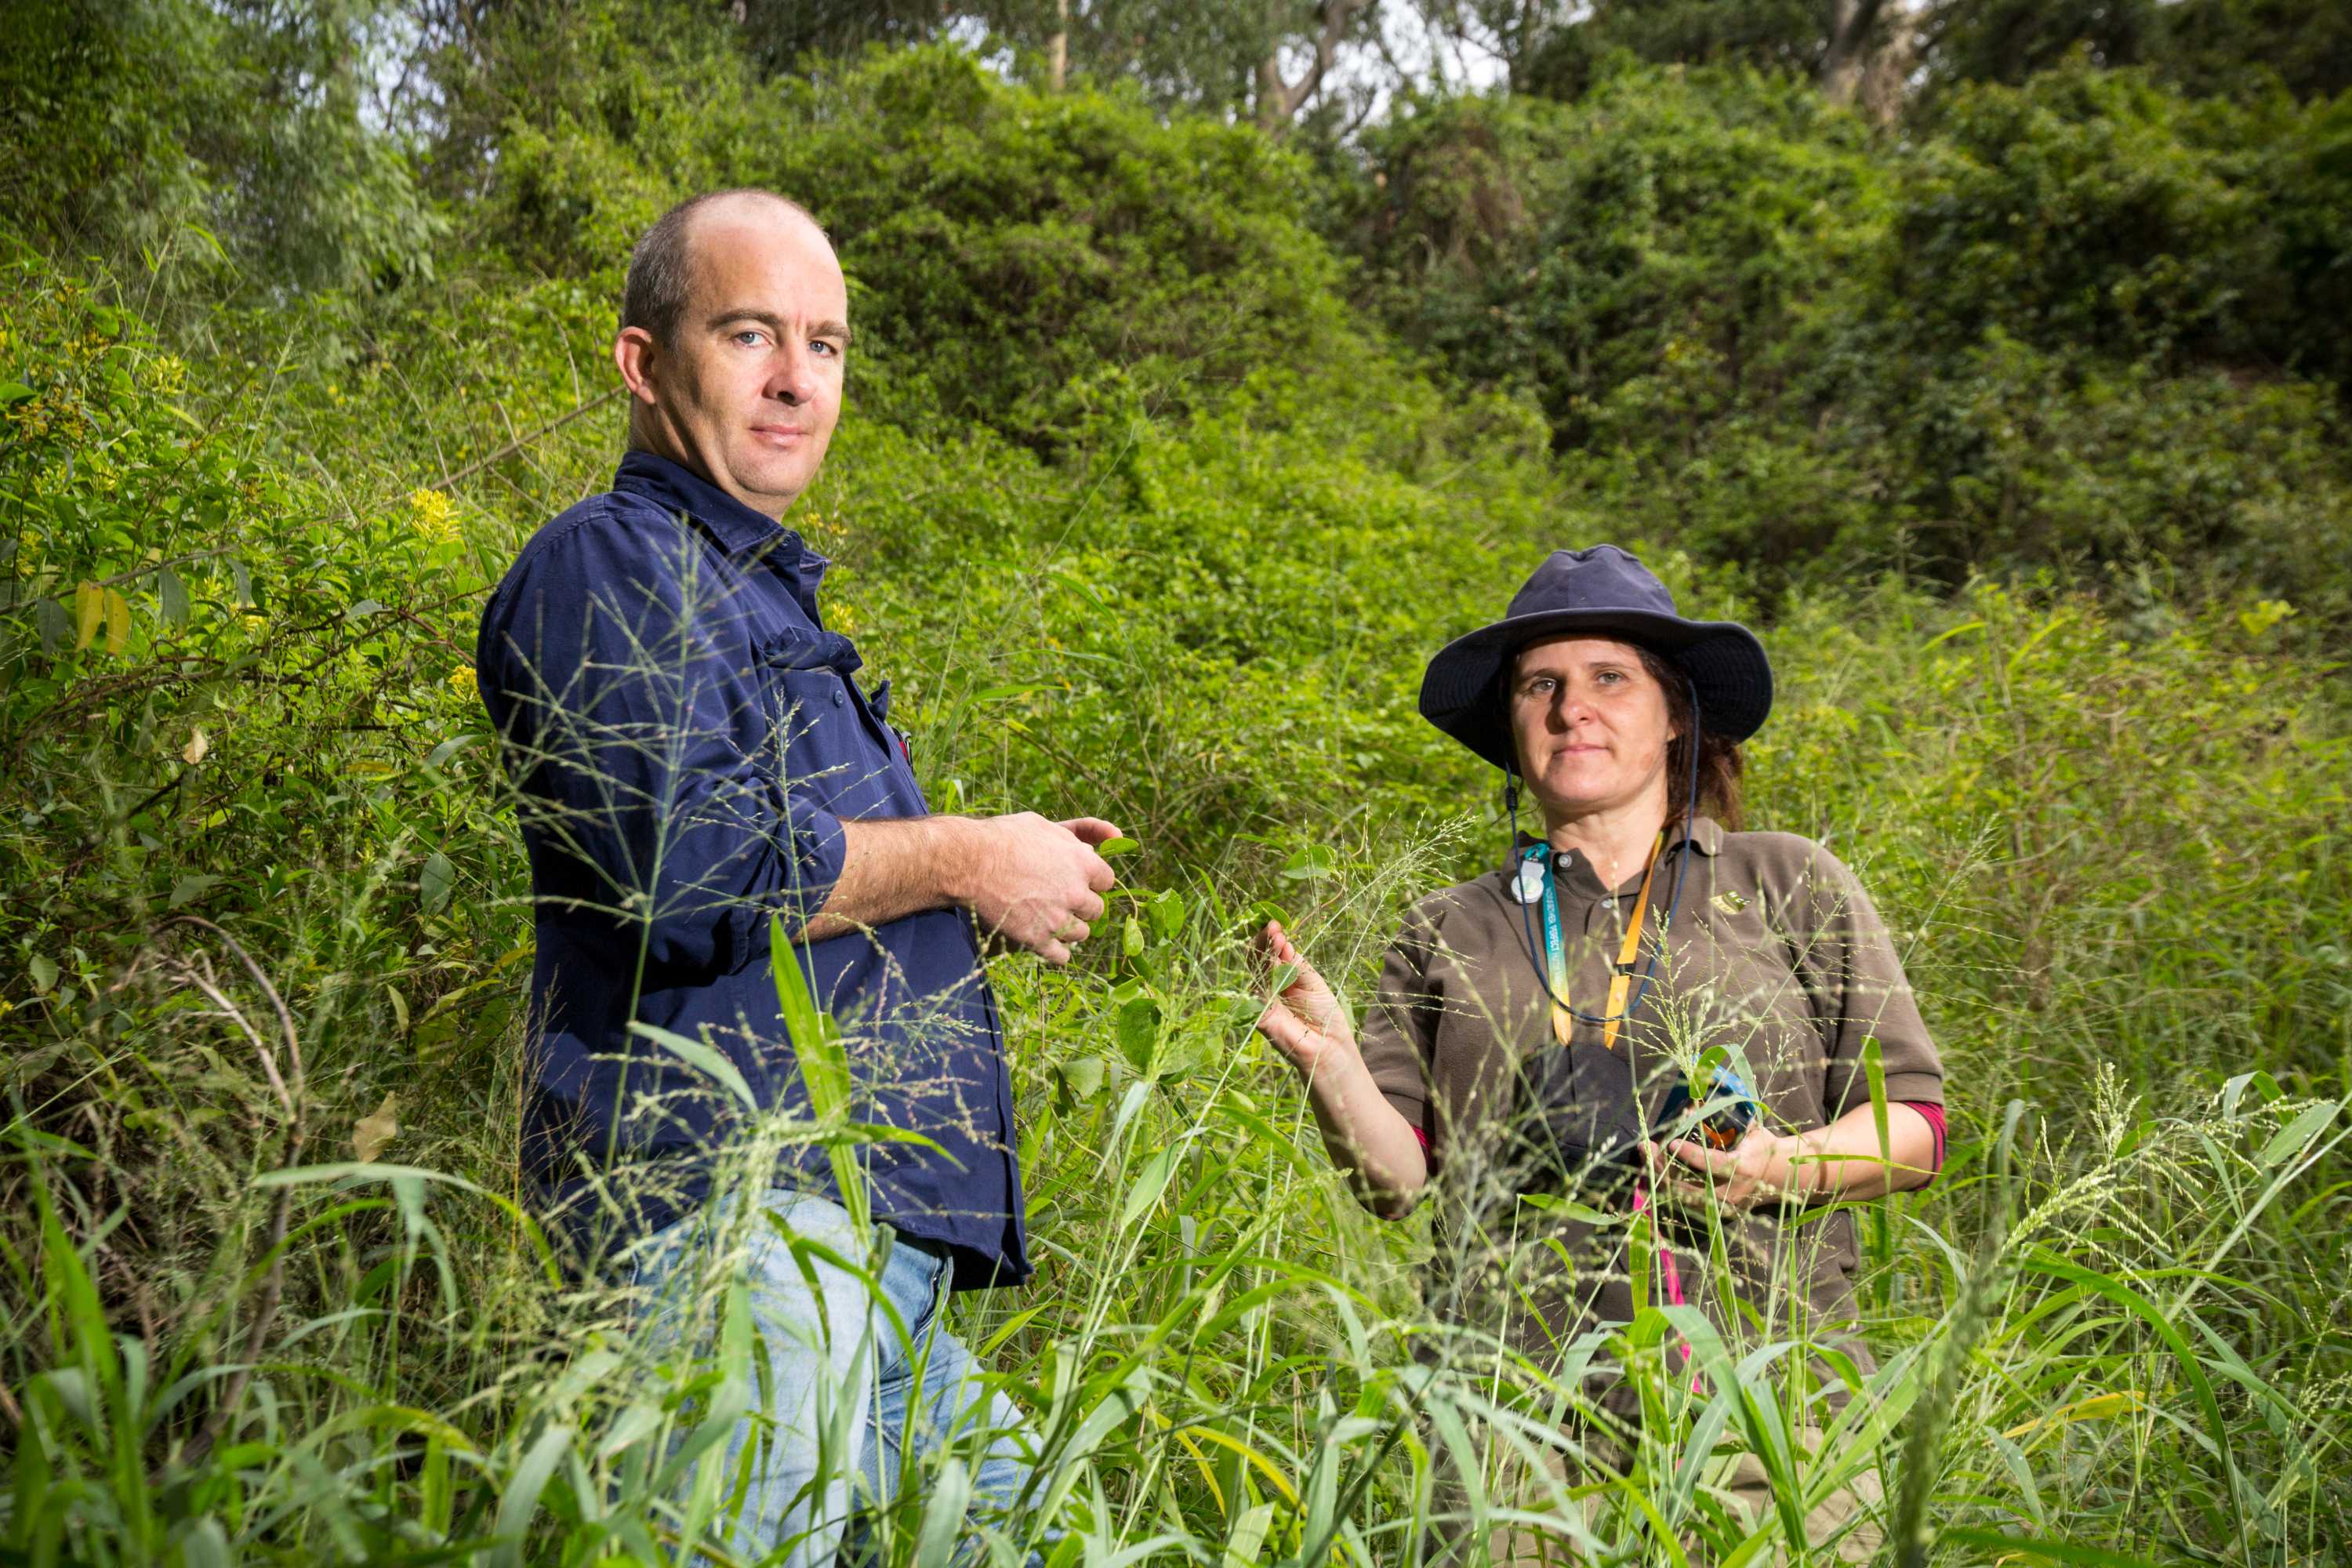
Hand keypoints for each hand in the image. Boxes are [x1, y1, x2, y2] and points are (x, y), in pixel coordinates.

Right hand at [956, 812, 1118, 965]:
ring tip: (1050, 919)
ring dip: (1070, 927)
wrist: (969, 862)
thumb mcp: (1046, 825)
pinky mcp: (1037, 940)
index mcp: (1083, 862)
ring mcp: (1058, 919)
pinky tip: (1046, 940)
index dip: (1092, 881)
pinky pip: (1062, 956)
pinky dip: (1057, 950)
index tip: (1078, 881)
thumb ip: (1082, 831)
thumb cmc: (1005, 838)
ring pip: (1081, 934)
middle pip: (1096, 909)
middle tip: (1061, 900)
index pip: (1107, 881)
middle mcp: (1076, 892)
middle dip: (1082, 905)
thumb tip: (1118, 835)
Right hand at [1252, 921, 1356, 1076]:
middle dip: (1264, 940)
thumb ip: (1297, 965)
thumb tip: (1283, 942)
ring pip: (1256, 969)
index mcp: (1283, 979)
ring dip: (1264, 949)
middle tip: (1272, 926)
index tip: (1276, 924)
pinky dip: (1265, 968)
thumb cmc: (1325, 1017)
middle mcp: (1270, 987)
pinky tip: (1274, 953)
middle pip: (1259, 959)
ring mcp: (1263, 999)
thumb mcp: (1314, 983)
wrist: (1329, 1047)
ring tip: (1275, 934)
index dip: (1272, 939)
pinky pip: (1259, 986)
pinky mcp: (1260, 1013)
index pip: (1271, 954)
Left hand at [1645, 1125, 1806, 1211]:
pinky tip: (1654, 1171)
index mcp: (1743, 1169)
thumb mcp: (1755, 1132)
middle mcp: (1730, 1193)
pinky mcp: (1715, 1211)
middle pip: (1688, 1188)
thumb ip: (1735, 1119)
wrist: (1783, 1179)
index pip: (1712, 1164)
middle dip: (1662, 1169)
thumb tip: (1705, 1097)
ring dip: (1660, 1177)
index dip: (1689, 1154)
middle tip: (1648, 1148)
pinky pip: (1685, 1201)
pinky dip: (1668, 1187)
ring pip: (1682, 1197)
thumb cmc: (1767, 1149)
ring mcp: (1722, 1206)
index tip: (1670, 1142)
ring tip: (1646, 1157)